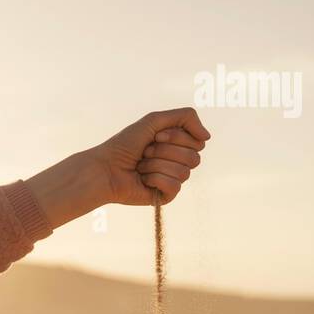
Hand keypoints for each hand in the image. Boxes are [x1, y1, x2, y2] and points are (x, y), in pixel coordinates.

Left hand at [92, 107, 210, 205]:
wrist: (105, 168)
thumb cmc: (124, 145)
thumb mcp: (154, 120)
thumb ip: (185, 117)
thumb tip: (207, 137)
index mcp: (177, 144)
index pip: (198, 141)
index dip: (177, 137)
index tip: (156, 136)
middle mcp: (177, 161)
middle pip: (194, 157)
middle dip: (165, 151)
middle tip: (145, 152)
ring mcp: (172, 179)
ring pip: (184, 172)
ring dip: (157, 164)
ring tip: (140, 166)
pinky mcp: (166, 196)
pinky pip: (175, 186)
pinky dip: (155, 179)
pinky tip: (142, 179)